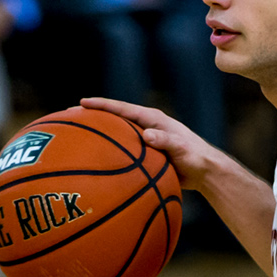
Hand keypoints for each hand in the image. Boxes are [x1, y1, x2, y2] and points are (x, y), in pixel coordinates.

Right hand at [79, 96, 223, 191]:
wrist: (206, 173)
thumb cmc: (197, 160)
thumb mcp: (183, 150)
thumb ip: (166, 142)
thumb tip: (147, 136)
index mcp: (153, 120)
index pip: (122, 109)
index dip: (102, 105)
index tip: (82, 103)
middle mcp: (147, 126)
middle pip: (115, 118)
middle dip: (93, 116)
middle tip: (69, 115)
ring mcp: (145, 139)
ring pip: (117, 134)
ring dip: (98, 134)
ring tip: (76, 137)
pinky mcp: (146, 153)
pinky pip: (122, 150)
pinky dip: (109, 151)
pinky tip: (96, 161)